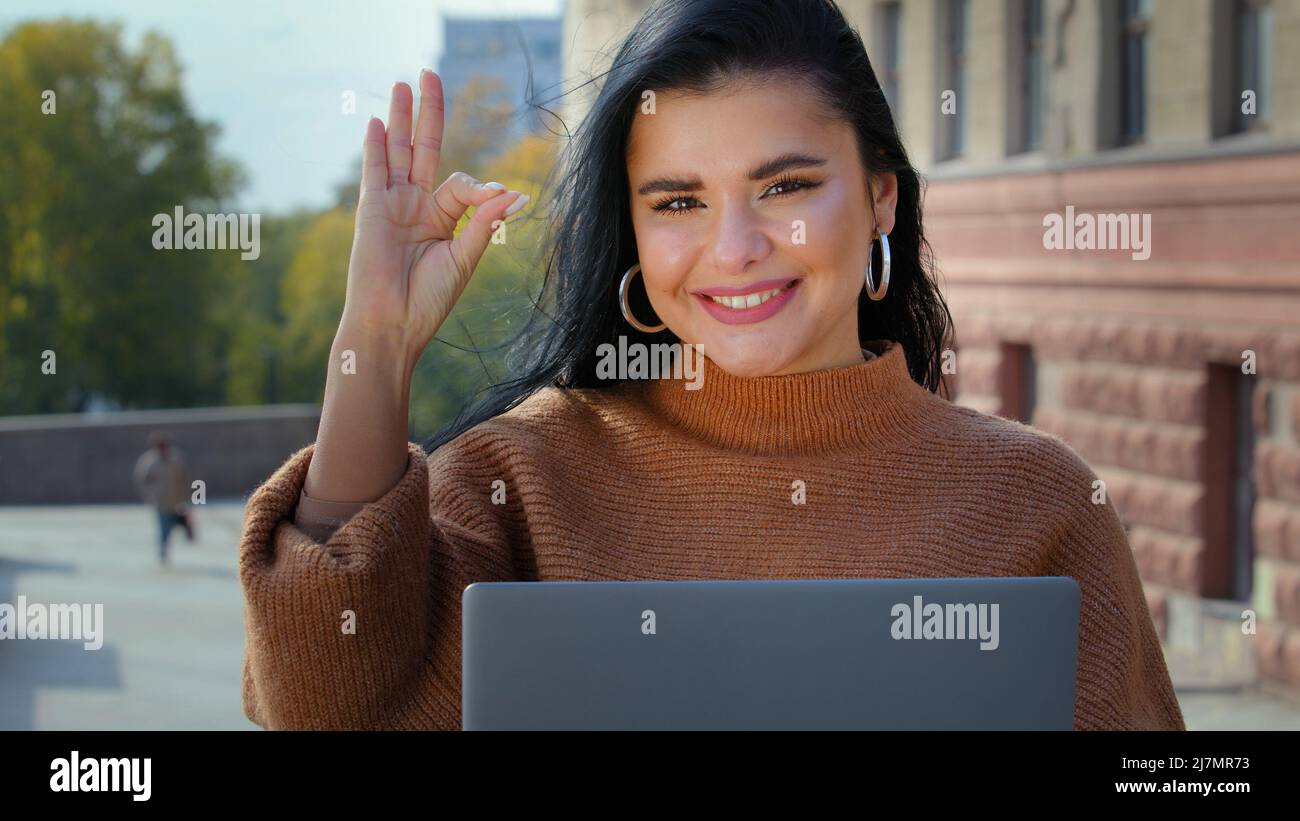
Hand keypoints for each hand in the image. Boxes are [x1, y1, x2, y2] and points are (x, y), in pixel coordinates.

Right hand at [342, 69, 527, 362]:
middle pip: (423, 150)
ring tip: (404, 84)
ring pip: (398, 152)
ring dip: (402, 118)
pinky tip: (381, 122)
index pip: (461, 185)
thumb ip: (483, 222)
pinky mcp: (372, 210)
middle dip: (428, 113)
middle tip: (430, 74)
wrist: (393, 324)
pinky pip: (375, 171)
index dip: (481, 187)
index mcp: (440, 219)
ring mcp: (392, 205)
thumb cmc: (428, 300)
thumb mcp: (464, 258)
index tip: (495, 198)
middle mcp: (415, 206)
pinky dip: (378, 147)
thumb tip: (513, 193)